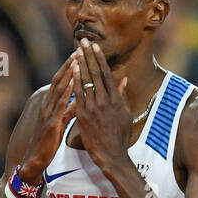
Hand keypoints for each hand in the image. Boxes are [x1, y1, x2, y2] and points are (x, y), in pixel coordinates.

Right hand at [18, 53, 78, 181]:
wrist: (35, 160)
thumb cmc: (48, 143)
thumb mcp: (60, 123)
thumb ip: (68, 111)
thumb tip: (78, 101)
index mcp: (49, 105)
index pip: (59, 82)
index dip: (68, 68)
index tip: (79, 55)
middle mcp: (47, 105)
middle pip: (59, 80)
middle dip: (69, 64)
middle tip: (79, 49)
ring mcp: (48, 113)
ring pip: (59, 88)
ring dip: (69, 74)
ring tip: (78, 60)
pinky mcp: (51, 123)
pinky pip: (61, 104)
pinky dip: (68, 92)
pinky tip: (76, 84)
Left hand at [73, 39, 131, 171]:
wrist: (111, 155)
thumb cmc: (119, 136)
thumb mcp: (126, 114)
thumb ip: (123, 95)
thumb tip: (124, 80)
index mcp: (116, 99)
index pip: (106, 74)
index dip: (100, 59)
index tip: (95, 47)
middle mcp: (105, 101)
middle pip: (96, 73)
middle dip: (89, 56)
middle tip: (83, 42)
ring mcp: (94, 108)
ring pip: (86, 81)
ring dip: (81, 64)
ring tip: (76, 51)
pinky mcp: (83, 116)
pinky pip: (78, 95)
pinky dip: (75, 81)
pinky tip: (72, 70)